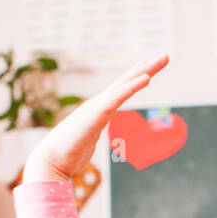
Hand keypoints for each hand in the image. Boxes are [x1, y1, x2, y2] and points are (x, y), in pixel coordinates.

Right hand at [21, 53, 169, 183]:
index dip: (135, 78)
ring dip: (146, 70)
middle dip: (147, 67)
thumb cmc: (66, 156)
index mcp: (98, 110)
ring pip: (126, 84)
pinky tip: (147, 78)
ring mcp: (97, 106)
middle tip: (165, 56)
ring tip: (163, 59)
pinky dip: (132, 86)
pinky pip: (118, 97)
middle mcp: (98, 103)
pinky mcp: (96, 114)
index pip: (120, 90)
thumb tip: (88, 142)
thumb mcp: (85, 143)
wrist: (51, 161)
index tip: (149, 68)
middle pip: (127, 81)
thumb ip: (90, 137)